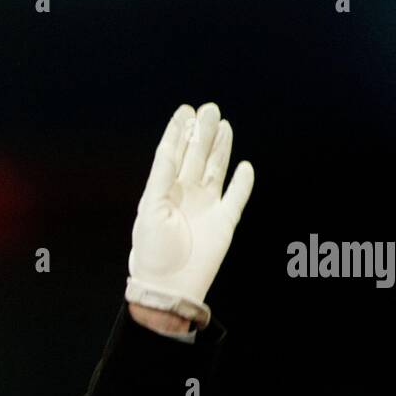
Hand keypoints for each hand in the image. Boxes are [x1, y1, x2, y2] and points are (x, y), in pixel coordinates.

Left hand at [125, 102, 254, 328]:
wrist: (168, 286)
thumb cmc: (152, 251)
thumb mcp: (150, 208)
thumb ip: (162, 176)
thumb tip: (171, 146)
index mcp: (163, 192)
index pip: (172, 155)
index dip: (179, 132)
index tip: (185, 110)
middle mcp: (185, 196)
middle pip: (196, 157)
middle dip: (202, 133)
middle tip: (209, 110)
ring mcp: (206, 208)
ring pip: (215, 170)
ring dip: (220, 148)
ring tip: (224, 125)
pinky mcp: (225, 222)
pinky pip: (236, 198)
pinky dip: (242, 183)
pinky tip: (245, 166)